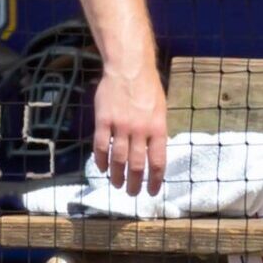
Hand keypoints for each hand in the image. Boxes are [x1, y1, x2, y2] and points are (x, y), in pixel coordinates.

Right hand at [92, 61, 168, 196]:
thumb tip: (154, 152)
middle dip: (135, 182)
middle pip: (137, 164)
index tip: (151, 191)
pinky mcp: (103, 121)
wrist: (129, 69)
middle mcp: (140, 130)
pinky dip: (101, 159)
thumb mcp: (161, 110)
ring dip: (117, 175)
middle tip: (133, 193)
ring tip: (117, 185)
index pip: (157, 161)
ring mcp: (120, 126)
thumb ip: (157, 131)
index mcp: (158, 128)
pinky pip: (101, 145)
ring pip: (118, 158)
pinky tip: (102, 168)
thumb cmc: (148, 88)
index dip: (154, 179)